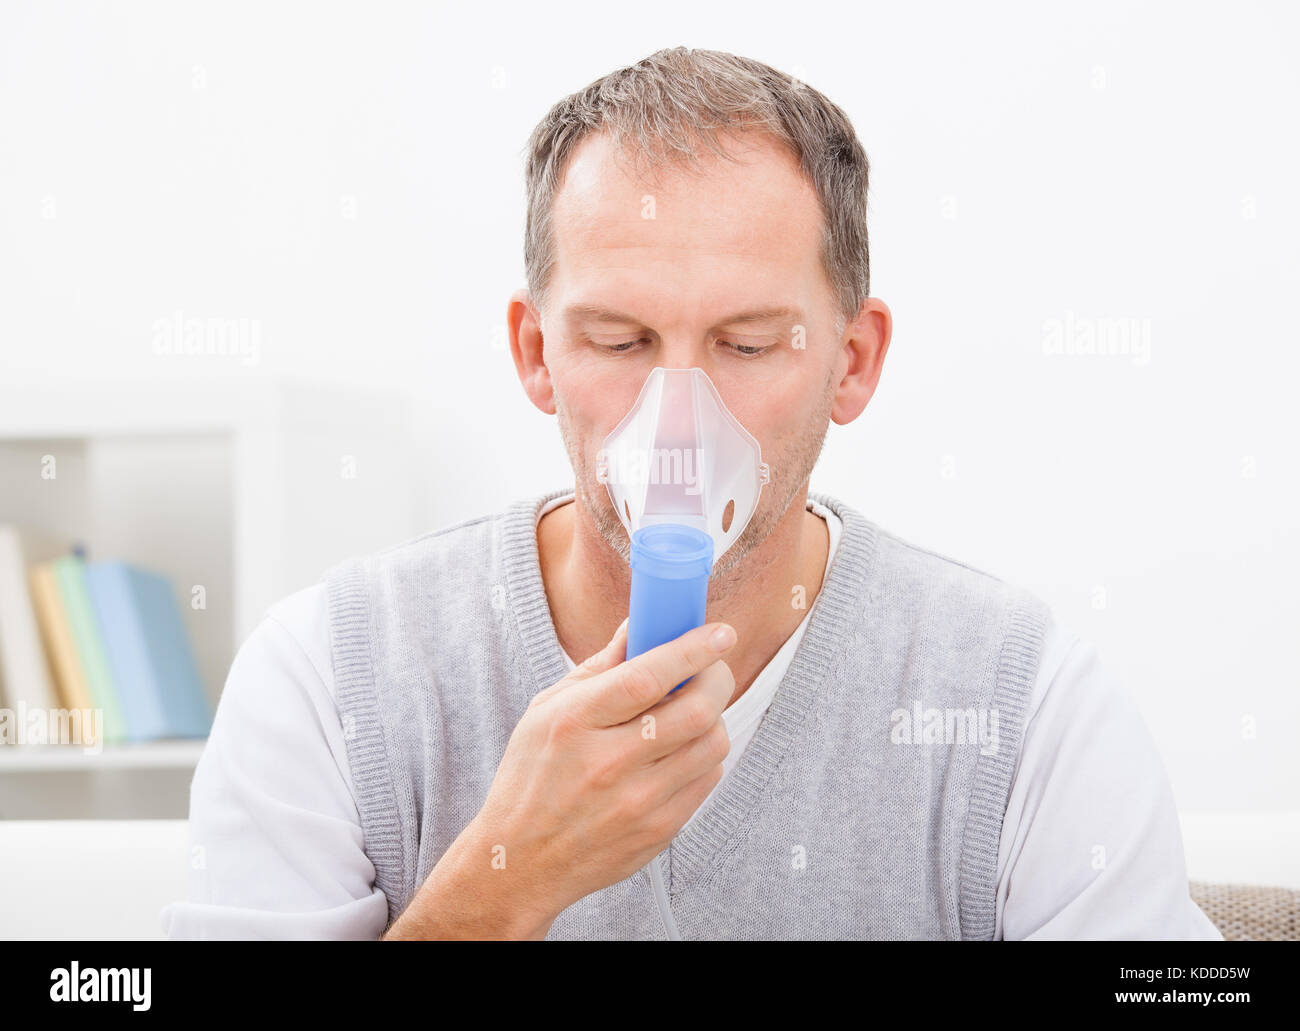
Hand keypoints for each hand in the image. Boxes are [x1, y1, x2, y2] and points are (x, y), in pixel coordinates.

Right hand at [467, 616, 736, 931]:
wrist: (521, 862)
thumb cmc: (532, 776)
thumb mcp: (546, 710)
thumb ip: (600, 667)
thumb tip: (640, 623)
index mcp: (575, 723)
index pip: (647, 677)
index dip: (692, 649)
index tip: (720, 632)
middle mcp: (609, 764)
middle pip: (695, 710)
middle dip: (717, 679)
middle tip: (712, 669)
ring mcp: (638, 803)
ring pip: (712, 744)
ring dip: (713, 717)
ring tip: (691, 711)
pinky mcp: (659, 831)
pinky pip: (708, 779)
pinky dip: (703, 755)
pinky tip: (680, 751)